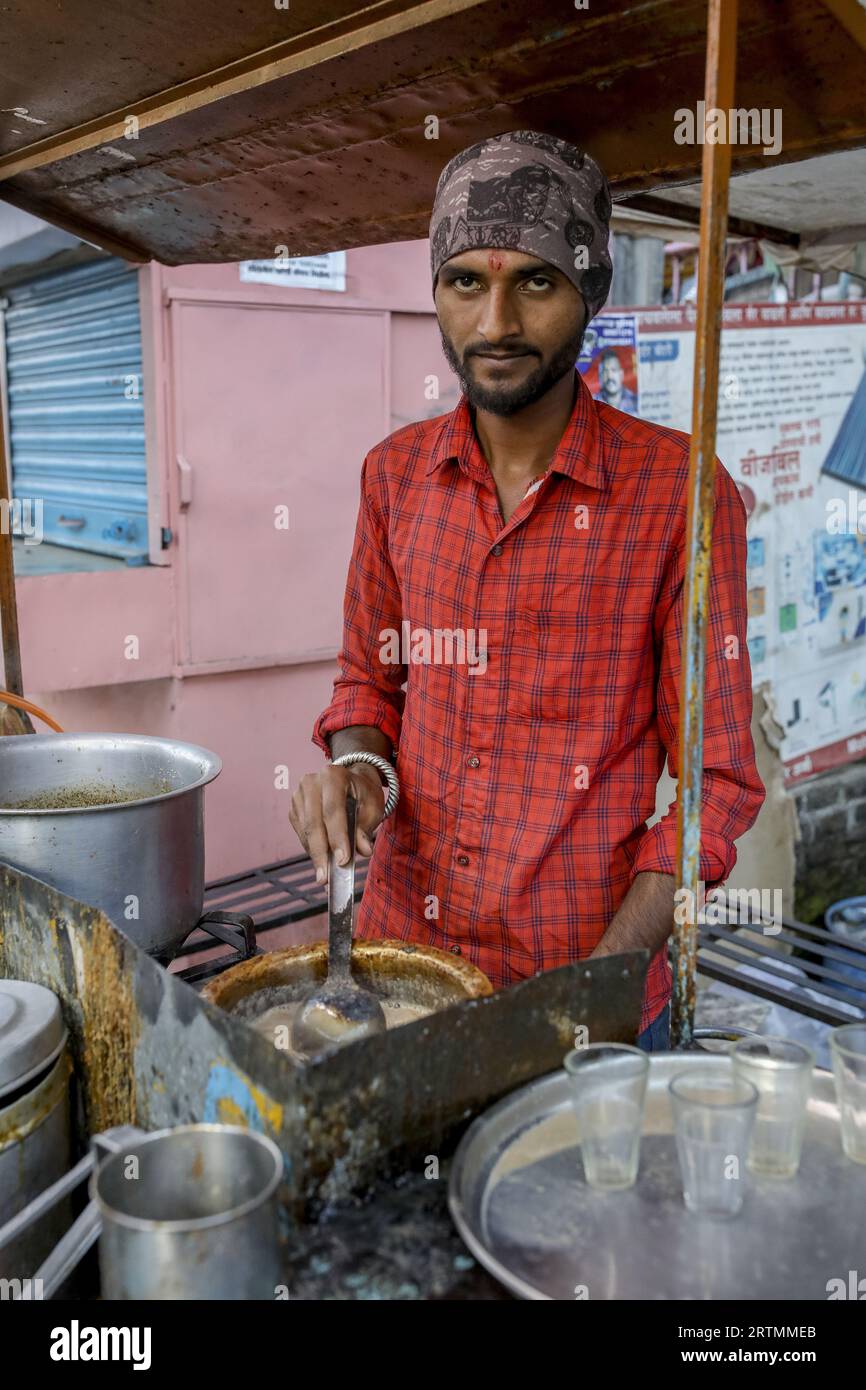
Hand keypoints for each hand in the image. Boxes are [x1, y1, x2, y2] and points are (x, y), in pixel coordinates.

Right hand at [289, 763, 385, 883]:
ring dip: (315, 855)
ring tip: (324, 876)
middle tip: (326, 878)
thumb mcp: (373, 806)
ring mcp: (298, 795)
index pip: (333, 810)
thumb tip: (364, 850)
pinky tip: (321, 861)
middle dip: (321, 853)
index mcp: (333, 775)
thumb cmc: (363, 794)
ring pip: (305, 831)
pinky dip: (311, 850)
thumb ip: (366, 828)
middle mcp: (311, 782)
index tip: (342, 861)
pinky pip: (301, 834)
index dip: (337, 837)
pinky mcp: (293, 809)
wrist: (350, 781)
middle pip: (314, 823)